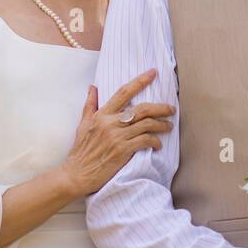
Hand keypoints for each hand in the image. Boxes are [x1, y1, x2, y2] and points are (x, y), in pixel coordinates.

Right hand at [60, 68, 175, 197]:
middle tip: (171, 109)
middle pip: (142, 109)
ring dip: (161, 125)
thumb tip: (93, 87)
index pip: (124, 92)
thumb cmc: (80, 151)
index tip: (153, 73)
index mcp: (101, 114)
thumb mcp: (82, 125)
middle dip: (161, 107)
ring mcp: (117, 137)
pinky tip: (158, 143)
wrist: (76, 174)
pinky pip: (145, 141)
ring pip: (147, 124)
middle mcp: (110, 123)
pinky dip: (155, 141)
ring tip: (168, 126)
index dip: (140, 81)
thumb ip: (90, 105)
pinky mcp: (122, 151)